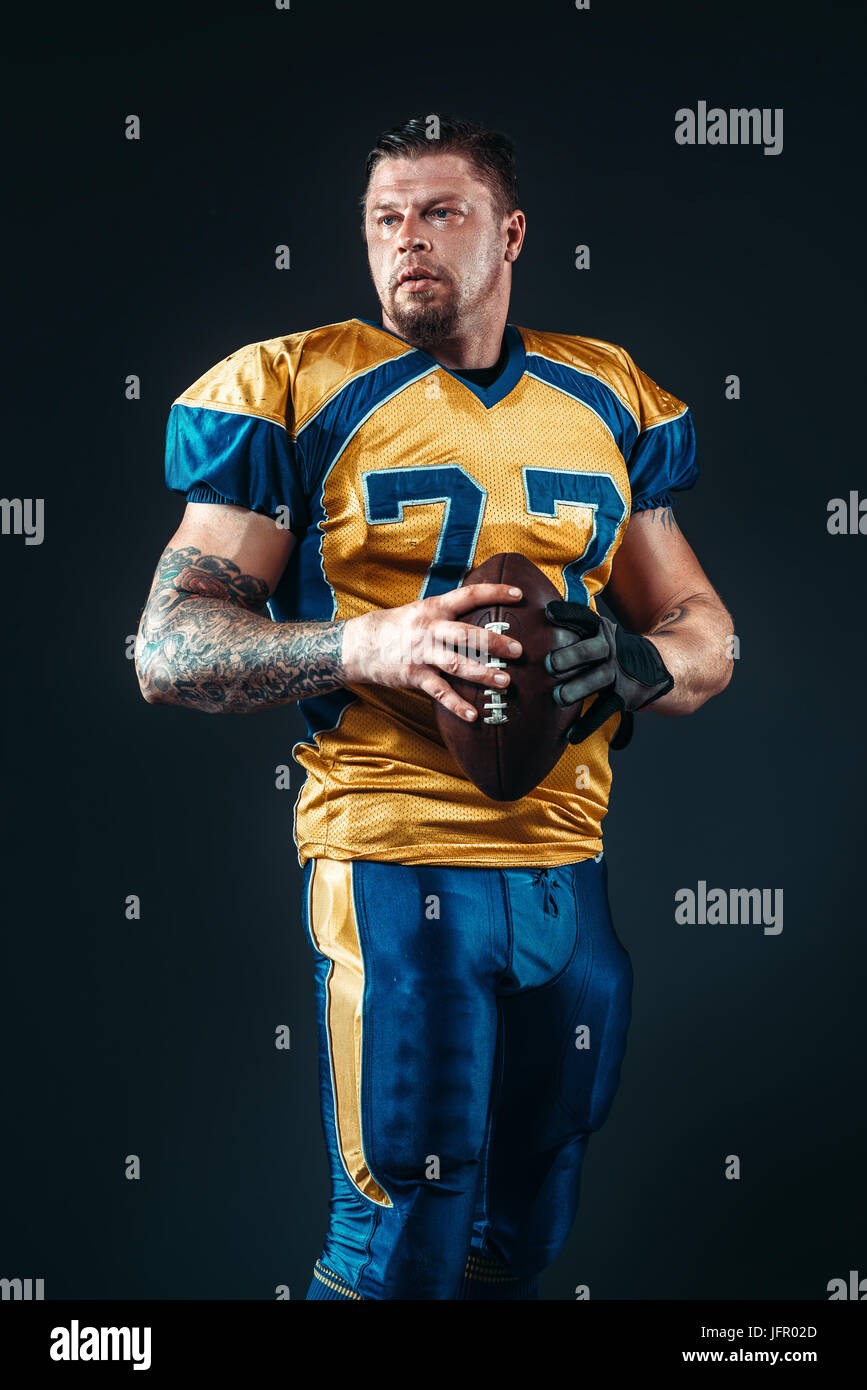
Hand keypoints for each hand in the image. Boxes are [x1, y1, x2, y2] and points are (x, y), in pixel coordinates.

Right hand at [342, 584, 523, 721]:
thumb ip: (447, 614)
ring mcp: (422, 654)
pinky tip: (473, 715)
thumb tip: (479, 614)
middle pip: (467, 634)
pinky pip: (439, 692)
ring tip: (505, 682)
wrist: (359, 644)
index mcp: (434, 608)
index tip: (518, 594)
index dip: (494, 592)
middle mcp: (430, 629)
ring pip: (457, 664)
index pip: (469, 595)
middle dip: (494, 643)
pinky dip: (457, 705)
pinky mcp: (414, 675)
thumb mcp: (420, 611)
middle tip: (518, 650)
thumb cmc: (395, 627)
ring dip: (482, 674)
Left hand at [544, 600, 673, 748]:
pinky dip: (587, 725)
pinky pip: (603, 712)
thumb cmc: (612, 650)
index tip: (548, 614)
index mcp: (602, 631)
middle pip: (591, 651)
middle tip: (550, 664)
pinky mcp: (623, 697)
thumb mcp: (600, 634)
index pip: (584, 620)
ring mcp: (618, 674)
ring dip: (577, 689)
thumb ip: (574, 628)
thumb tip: (536, 619)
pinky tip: (571, 736)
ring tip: (558, 698)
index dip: (567, 614)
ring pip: (597, 681)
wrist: (658, 666)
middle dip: (571, 656)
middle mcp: (611, 650)